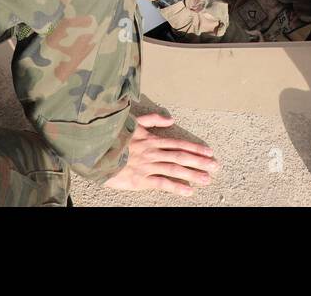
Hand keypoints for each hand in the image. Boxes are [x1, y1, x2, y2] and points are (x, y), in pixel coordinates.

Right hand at [103, 114, 218, 196]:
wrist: (94, 149)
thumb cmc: (112, 135)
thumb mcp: (132, 122)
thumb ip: (152, 120)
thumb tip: (170, 119)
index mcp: (152, 139)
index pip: (179, 144)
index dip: (195, 148)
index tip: (209, 152)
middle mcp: (154, 152)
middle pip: (181, 157)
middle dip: (200, 162)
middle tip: (216, 166)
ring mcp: (148, 166)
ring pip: (175, 169)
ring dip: (193, 174)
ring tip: (207, 179)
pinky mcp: (141, 179)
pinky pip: (162, 183)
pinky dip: (176, 187)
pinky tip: (189, 191)